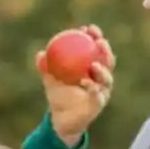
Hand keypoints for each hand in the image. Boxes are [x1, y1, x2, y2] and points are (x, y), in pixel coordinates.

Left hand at [38, 25, 114, 145]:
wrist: (61, 119)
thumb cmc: (58, 96)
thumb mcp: (50, 80)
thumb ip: (46, 67)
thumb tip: (40, 53)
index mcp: (92, 68)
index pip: (96, 49)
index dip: (96, 37)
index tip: (88, 29)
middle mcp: (101, 78)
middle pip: (108, 60)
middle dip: (106, 49)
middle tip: (98, 41)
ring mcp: (102, 91)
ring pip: (107, 78)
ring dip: (102, 70)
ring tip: (94, 64)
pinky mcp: (99, 104)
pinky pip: (98, 95)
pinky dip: (93, 88)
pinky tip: (86, 82)